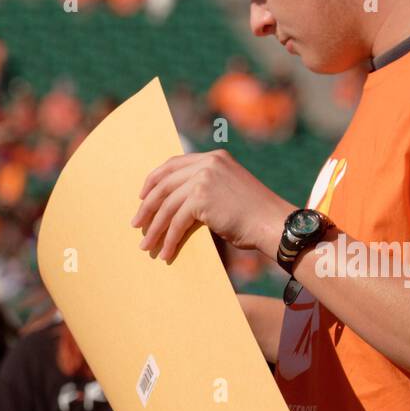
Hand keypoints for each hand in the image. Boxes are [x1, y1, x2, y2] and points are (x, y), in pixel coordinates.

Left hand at [130, 149, 292, 262]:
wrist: (273, 223)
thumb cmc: (253, 215)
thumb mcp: (227, 191)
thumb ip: (204, 188)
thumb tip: (175, 204)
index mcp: (213, 157)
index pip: (174, 164)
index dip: (154, 180)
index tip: (142, 196)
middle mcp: (208, 163)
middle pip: (164, 184)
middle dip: (147, 206)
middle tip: (136, 224)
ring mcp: (204, 178)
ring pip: (167, 206)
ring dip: (154, 228)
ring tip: (146, 245)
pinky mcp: (202, 198)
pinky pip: (176, 221)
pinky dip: (169, 239)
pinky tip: (166, 252)